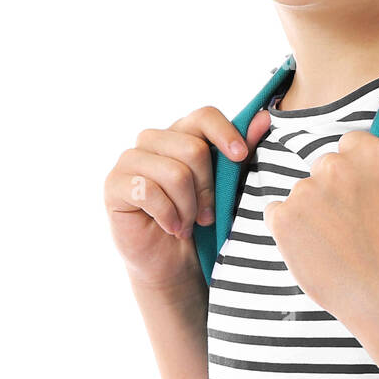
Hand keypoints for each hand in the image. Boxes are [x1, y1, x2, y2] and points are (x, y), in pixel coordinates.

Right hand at [104, 105, 271, 289]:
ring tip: (187, 223)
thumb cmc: (200, 222)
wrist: (173, 263)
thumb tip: (264, 118)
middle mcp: (152, 140)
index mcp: (181, 134)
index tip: (241, 157)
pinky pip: (149, 191)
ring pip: (174, 173)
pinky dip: (168, 216)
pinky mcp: (114, 184)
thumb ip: (241, 152)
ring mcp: (129, 160)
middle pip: (193, 149)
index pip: (204, 116)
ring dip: (188, 208)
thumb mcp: (227, 187)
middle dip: (208, 189)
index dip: (225, 134)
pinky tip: (171, 227)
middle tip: (207, 216)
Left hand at [263, 129, 378, 333]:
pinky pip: (276, 213)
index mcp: (368, 153)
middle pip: (323, 167)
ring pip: (301, 193)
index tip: (359, 191)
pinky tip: (313, 247)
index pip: (350, 143)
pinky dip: (290, 229)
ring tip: (334, 243)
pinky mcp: (282, 219)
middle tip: (348, 223)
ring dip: (312, 211)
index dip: (355, 169)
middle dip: (332, 189)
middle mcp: (333, 165)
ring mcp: (304, 192)